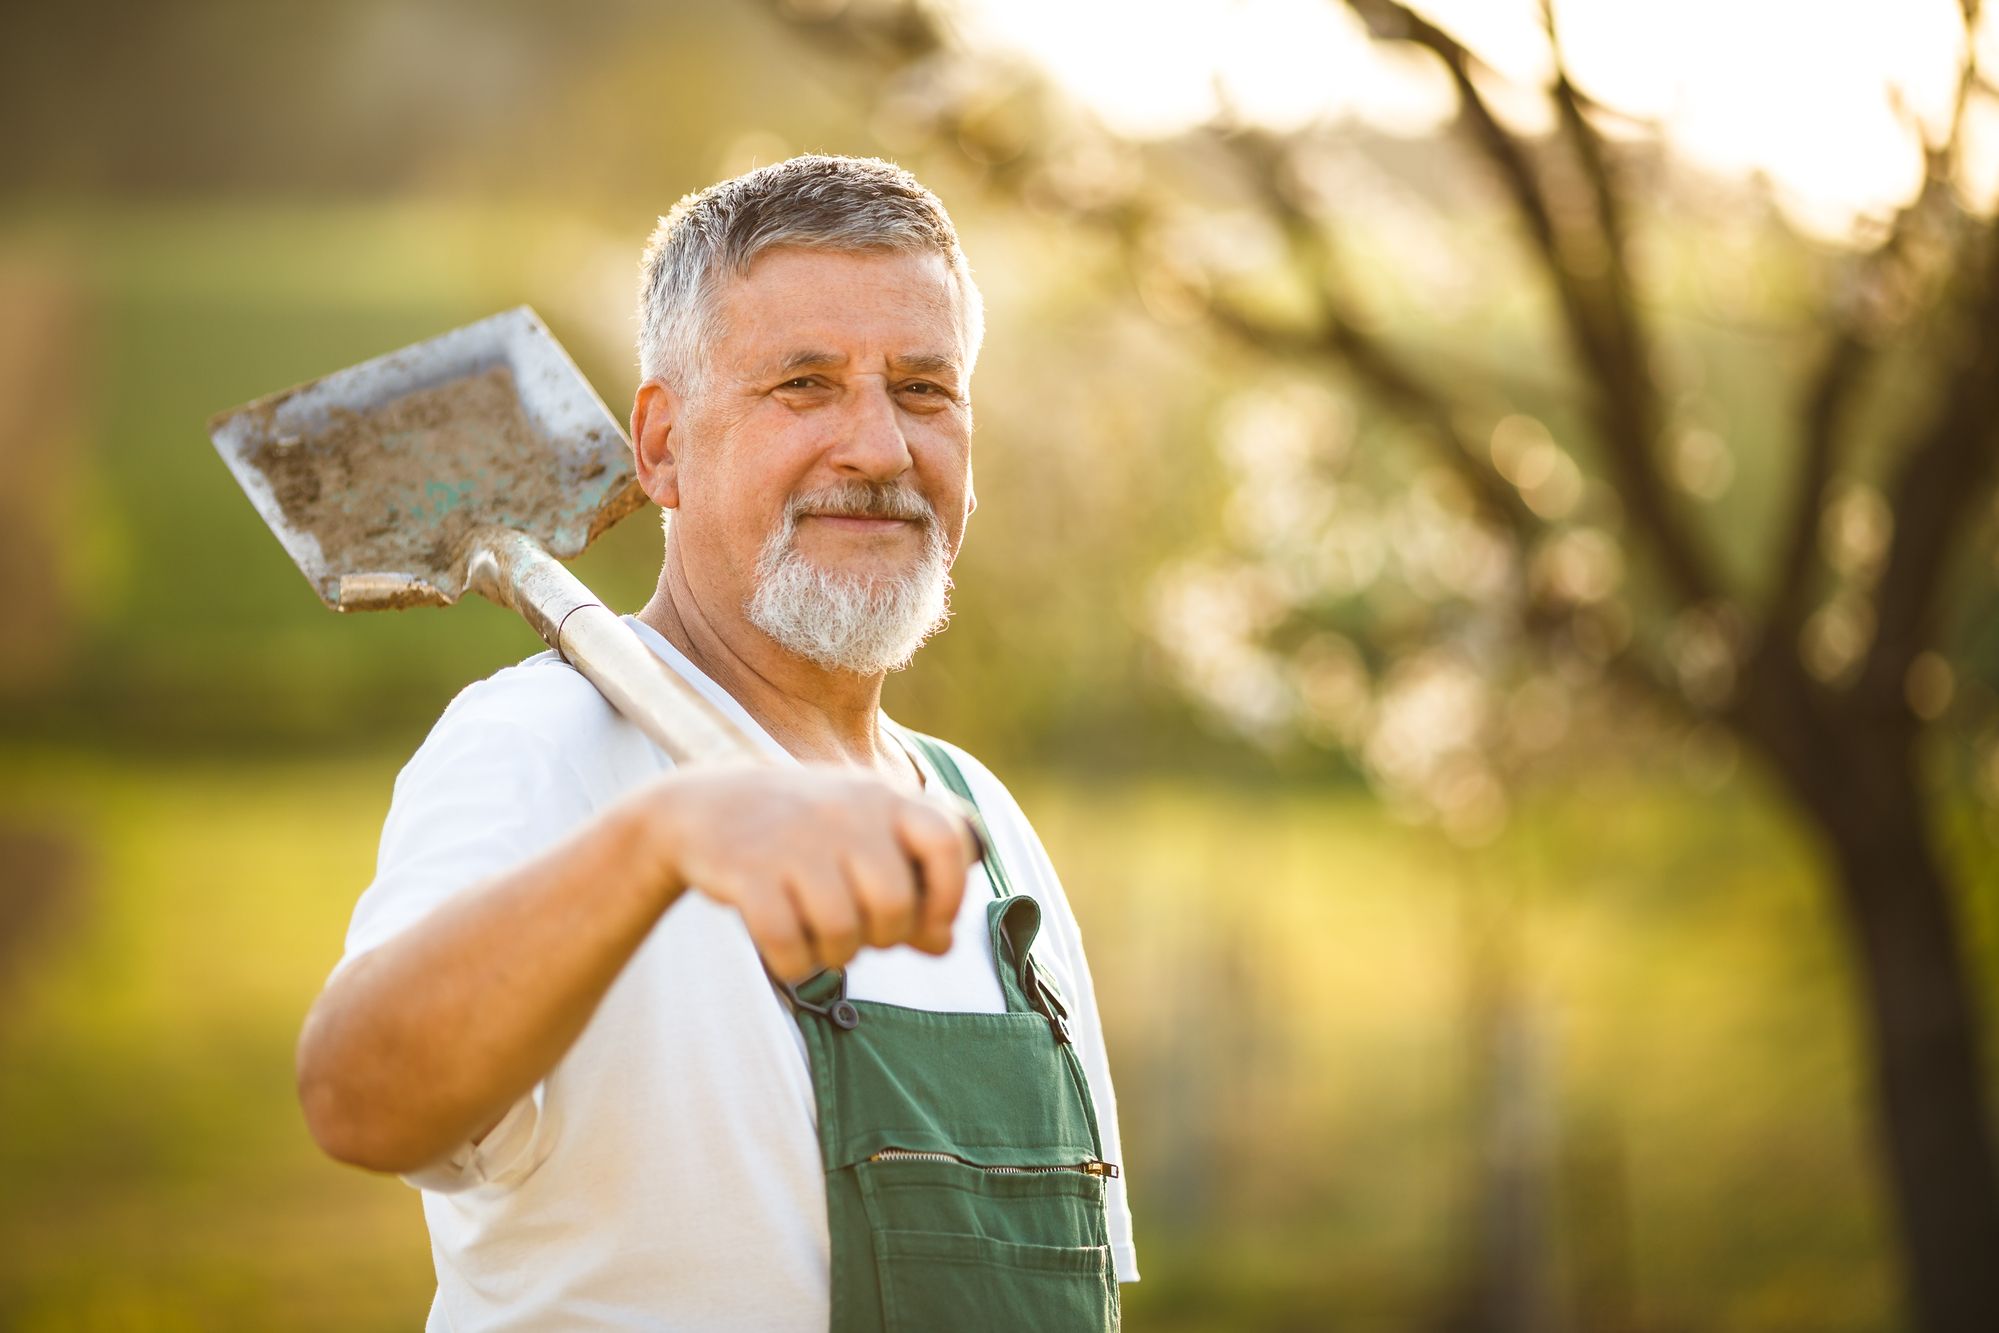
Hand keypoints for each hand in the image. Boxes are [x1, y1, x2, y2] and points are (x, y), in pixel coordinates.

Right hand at [635, 763, 977, 981]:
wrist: (701, 808)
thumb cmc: (801, 834)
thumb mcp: (859, 842)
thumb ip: (909, 887)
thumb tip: (943, 944)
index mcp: (882, 798)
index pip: (948, 842)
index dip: (950, 895)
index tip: (930, 922)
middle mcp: (844, 812)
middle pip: (895, 905)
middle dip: (884, 938)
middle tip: (860, 934)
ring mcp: (794, 840)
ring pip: (842, 931)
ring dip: (835, 954)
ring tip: (820, 939)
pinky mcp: (747, 871)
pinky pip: (788, 944)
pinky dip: (794, 964)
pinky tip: (788, 952)